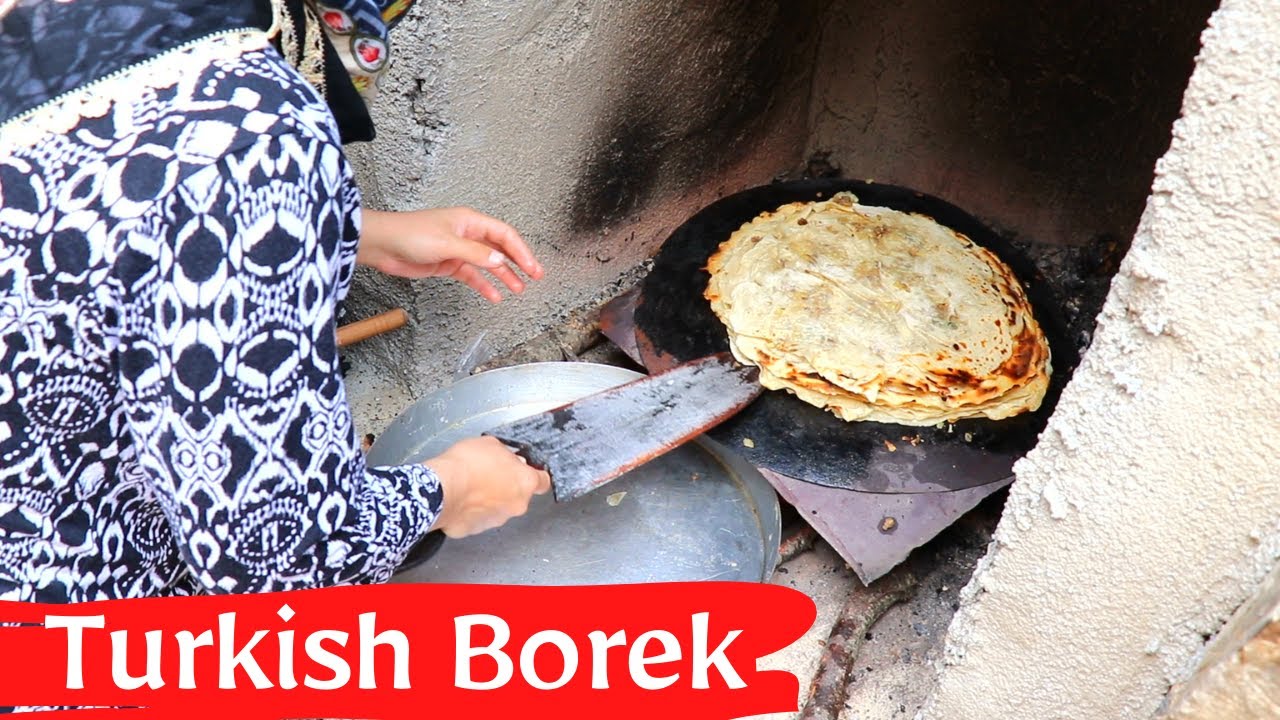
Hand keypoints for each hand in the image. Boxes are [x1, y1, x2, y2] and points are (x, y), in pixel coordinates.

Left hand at [357, 207, 545, 302]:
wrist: (383, 245)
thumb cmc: (410, 234)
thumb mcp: (448, 243)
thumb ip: (476, 253)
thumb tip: (501, 261)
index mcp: (470, 221)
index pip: (504, 235)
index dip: (521, 251)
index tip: (532, 268)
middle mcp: (467, 234)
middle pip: (500, 248)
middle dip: (519, 262)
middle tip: (535, 276)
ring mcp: (459, 249)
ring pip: (488, 264)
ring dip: (504, 276)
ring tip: (519, 289)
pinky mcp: (448, 264)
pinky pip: (472, 275)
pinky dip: (483, 285)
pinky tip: (494, 296)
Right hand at [424, 436, 550, 537]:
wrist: (442, 488)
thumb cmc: (467, 465)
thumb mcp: (491, 444)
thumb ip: (506, 454)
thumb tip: (506, 458)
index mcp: (524, 482)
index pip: (543, 482)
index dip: (536, 475)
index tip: (528, 471)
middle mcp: (516, 505)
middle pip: (518, 495)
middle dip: (506, 486)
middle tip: (489, 474)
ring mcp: (497, 520)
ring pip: (498, 508)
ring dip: (488, 499)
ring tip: (470, 486)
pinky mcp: (476, 530)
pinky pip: (478, 518)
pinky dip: (471, 511)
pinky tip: (461, 498)